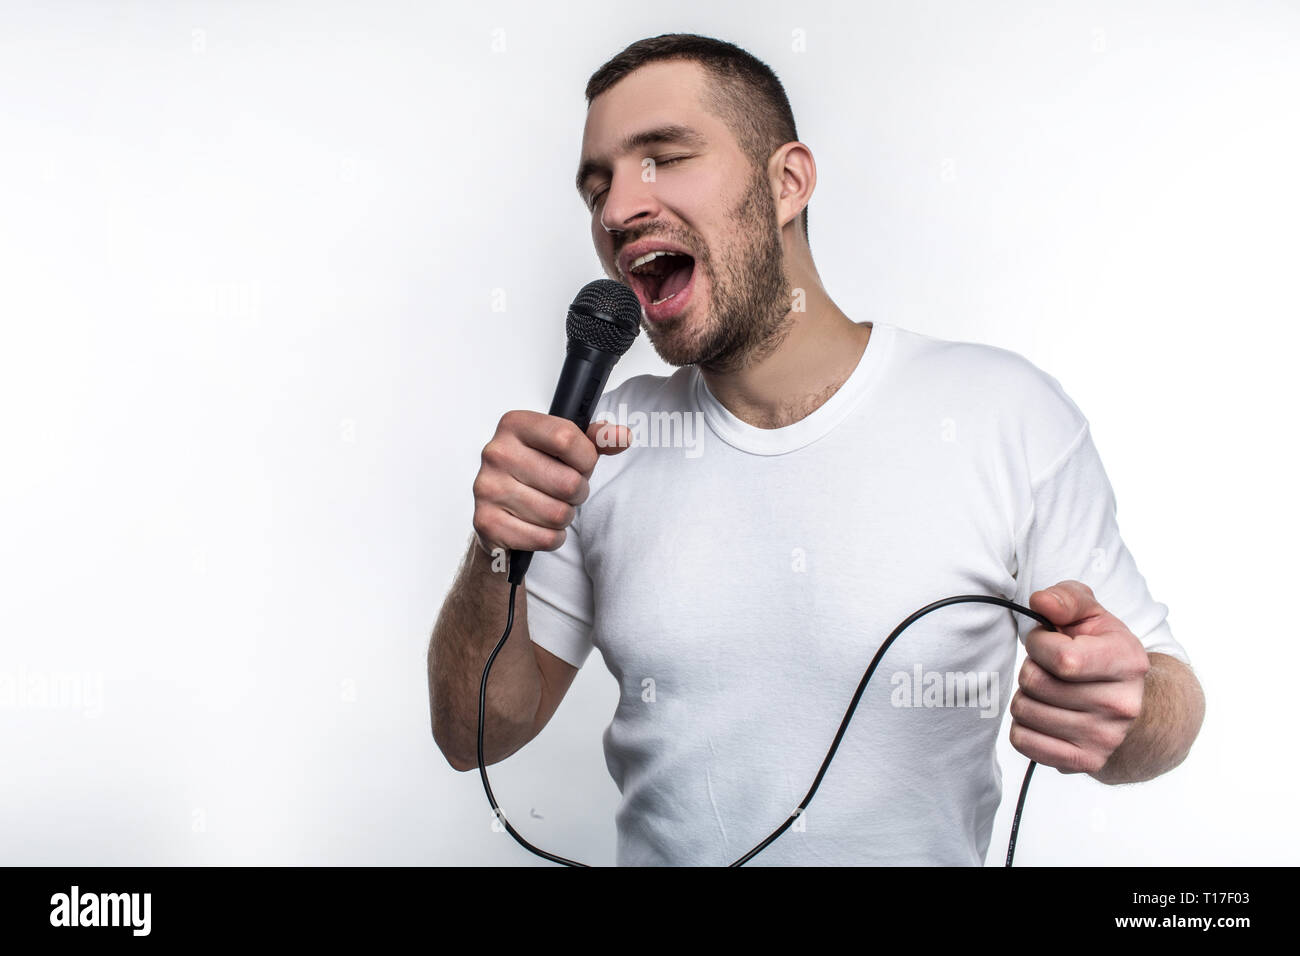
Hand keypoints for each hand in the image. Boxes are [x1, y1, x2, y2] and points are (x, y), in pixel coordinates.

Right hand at [472, 411, 631, 556]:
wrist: (499, 508)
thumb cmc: (537, 471)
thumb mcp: (565, 447)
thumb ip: (596, 438)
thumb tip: (622, 436)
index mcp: (514, 425)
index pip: (567, 438)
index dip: (586, 458)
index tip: (581, 464)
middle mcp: (496, 453)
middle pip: (567, 482)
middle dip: (577, 493)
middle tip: (565, 492)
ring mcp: (487, 488)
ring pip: (558, 514)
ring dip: (564, 517)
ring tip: (550, 507)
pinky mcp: (487, 522)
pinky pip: (544, 538)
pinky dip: (552, 537)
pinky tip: (539, 526)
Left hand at [1009, 580, 1150, 774]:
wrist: (1126, 700)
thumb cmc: (1099, 649)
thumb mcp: (1089, 613)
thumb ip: (1065, 599)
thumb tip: (1041, 603)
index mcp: (1128, 662)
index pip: (1063, 659)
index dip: (1040, 644)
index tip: (1047, 640)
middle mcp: (1122, 705)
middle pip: (1036, 684)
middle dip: (1031, 668)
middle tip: (1049, 668)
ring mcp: (1106, 738)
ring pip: (1024, 711)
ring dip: (1026, 696)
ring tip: (1049, 690)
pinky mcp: (1085, 762)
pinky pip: (1023, 741)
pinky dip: (1024, 726)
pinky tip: (1045, 715)